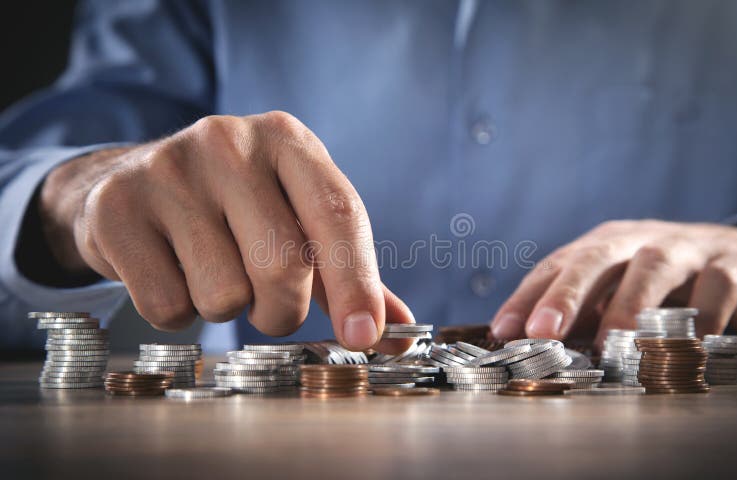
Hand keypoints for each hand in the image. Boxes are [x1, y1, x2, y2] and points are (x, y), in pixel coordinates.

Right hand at [38, 112, 413, 351]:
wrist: (135, 182)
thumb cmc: (237, 208)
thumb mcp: (297, 219)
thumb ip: (348, 274)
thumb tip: (399, 334)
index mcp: (288, 140)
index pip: (337, 214)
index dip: (357, 283)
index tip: (365, 336)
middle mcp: (229, 141)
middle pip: (283, 268)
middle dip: (282, 311)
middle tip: (267, 302)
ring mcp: (168, 169)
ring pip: (224, 296)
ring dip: (227, 309)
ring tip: (209, 271)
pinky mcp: (117, 208)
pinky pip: (167, 306)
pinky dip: (177, 311)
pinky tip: (170, 271)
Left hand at [490, 220, 736, 349]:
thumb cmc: (667, 282)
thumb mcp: (620, 291)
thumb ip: (583, 314)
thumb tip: (532, 347)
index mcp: (605, 244)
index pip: (557, 266)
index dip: (528, 298)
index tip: (504, 331)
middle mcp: (640, 240)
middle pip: (596, 258)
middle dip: (566, 295)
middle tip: (543, 332)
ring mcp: (688, 248)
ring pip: (653, 267)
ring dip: (629, 306)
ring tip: (611, 345)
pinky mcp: (734, 266)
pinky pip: (716, 287)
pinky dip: (701, 317)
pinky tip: (689, 346)